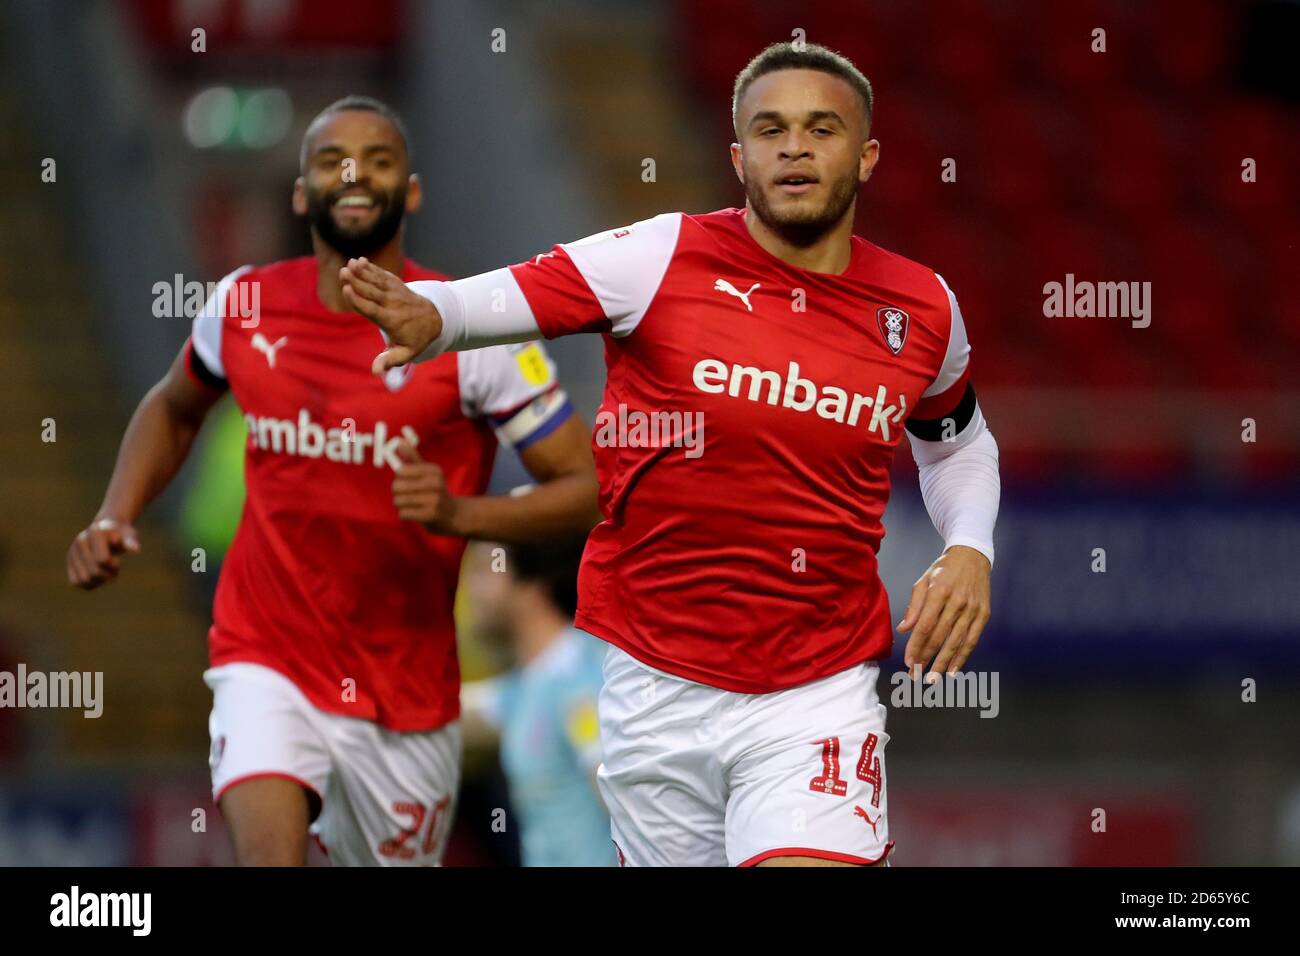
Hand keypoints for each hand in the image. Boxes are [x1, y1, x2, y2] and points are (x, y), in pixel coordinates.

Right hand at [67, 518, 139, 588]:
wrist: (107, 531)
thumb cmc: (121, 534)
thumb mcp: (129, 535)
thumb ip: (131, 542)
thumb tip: (136, 549)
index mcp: (95, 532)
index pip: (102, 560)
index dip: (114, 566)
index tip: (119, 561)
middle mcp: (80, 541)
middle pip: (94, 572)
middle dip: (108, 575)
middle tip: (115, 569)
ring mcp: (73, 552)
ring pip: (83, 580)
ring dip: (99, 581)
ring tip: (107, 573)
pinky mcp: (70, 562)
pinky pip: (76, 582)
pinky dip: (90, 585)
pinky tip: (99, 578)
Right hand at [339, 257, 443, 374]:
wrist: (436, 320)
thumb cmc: (416, 339)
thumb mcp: (407, 353)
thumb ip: (390, 360)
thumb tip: (375, 371)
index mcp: (391, 320)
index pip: (373, 310)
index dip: (358, 300)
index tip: (346, 290)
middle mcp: (393, 304)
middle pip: (373, 292)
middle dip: (357, 281)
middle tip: (342, 272)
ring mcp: (396, 293)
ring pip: (377, 280)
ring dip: (363, 271)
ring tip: (350, 263)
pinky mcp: (397, 285)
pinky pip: (384, 275)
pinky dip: (373, 268)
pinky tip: (360, 260)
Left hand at [391, 439, 459, 533]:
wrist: (452, 515)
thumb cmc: (434, 491)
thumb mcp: (427, 473)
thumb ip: (412, 457)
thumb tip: (399, 442)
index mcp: (433, 470)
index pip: (400, 471)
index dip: (399, 478)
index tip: (409, 482)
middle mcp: (435, 483)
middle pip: (396, 486)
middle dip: (397, 493)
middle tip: (408, 496)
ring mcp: (434, 500)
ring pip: (398, 501)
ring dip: (400, 505)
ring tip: (411, 505)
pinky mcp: (431, 515)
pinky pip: (403, 513)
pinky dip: (404, 515)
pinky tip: (414, 514)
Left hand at [897, 545, 990, 680]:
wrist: (973, 556)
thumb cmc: (943, 570)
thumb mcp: (924, 581)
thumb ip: (914, 606)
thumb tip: (904, 630)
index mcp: (939, 592)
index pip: (926, 625)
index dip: (916, 646)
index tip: (908, 662)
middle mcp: (958, 602)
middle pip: (940, 636)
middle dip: (927, 658)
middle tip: (916, 675)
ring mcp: (973, 609)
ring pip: (957, 642)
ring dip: (944, 663)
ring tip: (932, 679)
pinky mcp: (984, 614)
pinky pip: (972, 640)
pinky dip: (963, 657)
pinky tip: (953, 671)